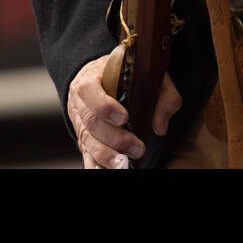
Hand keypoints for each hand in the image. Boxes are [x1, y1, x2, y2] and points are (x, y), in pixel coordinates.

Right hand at [68, 56, 182, 169]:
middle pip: (91, 121)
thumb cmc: (126, 75)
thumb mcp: (147, 74)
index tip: (125, 117)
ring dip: (106, 155)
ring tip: (124, 164)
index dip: (105, 106)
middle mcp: (81, 100)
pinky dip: (96, 165)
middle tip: (137, 148)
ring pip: (87, 140)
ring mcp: (79, 121)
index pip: (89, 90)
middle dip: (115, 138)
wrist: (103, 76)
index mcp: (91, 77)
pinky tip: (111, 169)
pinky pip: (86, 154)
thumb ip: (163, 94)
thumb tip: (160, 126)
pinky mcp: (83, 139)